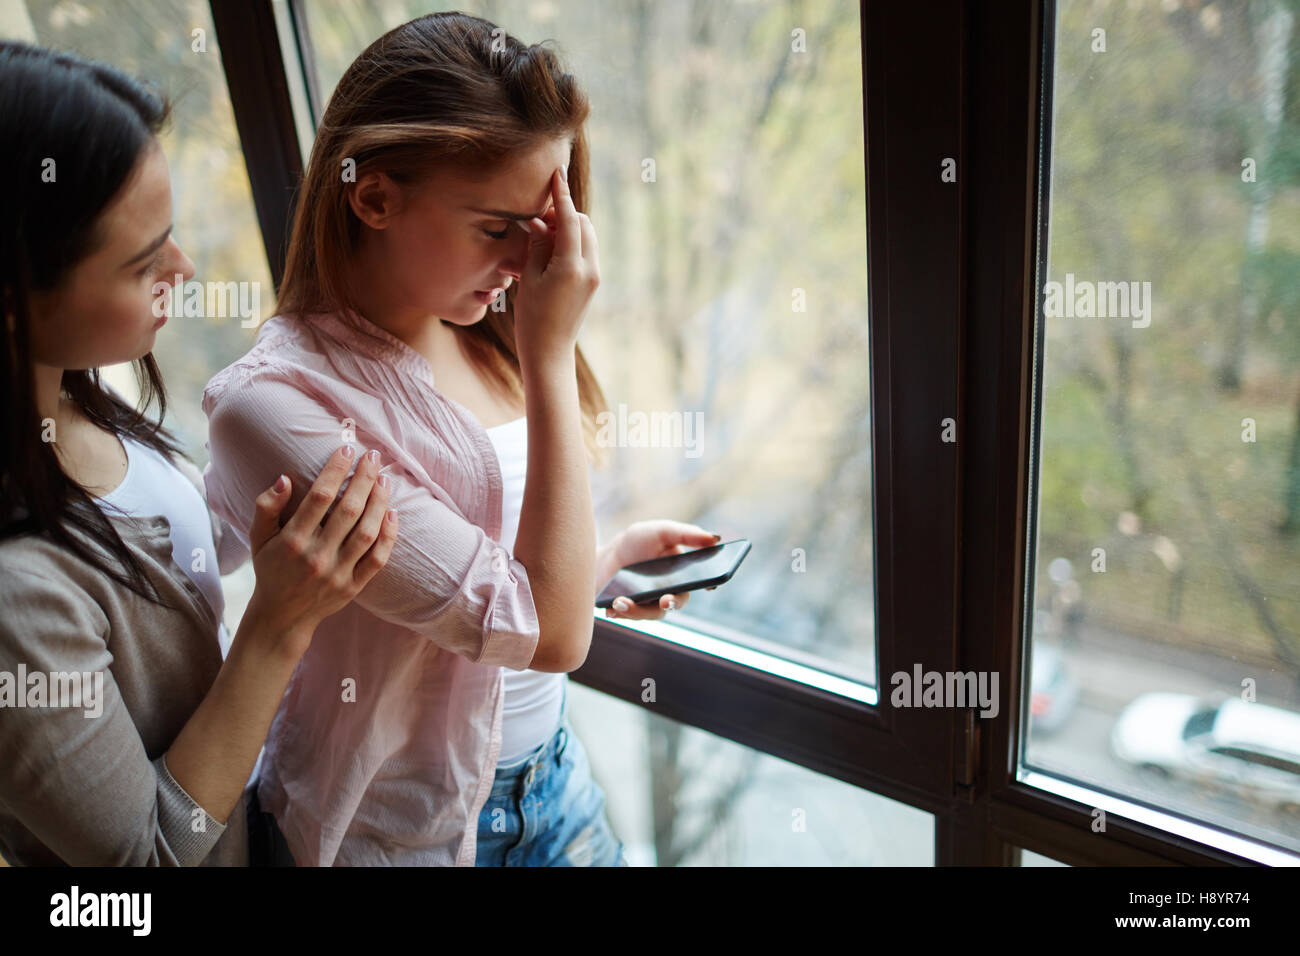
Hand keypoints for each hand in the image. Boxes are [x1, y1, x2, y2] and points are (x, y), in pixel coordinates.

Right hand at [242, 445, 397, 654]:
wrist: (282, 617)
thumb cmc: (270, 570)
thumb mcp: (258, 538)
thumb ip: (266, 507)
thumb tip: (285, 478)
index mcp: (292, 541)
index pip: (320, 497)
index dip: (336, 470)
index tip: (347, 449)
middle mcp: (317, 556)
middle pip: (349, 510)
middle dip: (363, 478)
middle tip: (373, 456)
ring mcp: (338, 573)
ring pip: (367, 532)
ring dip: (379, 502)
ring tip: (384, 478)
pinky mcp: (354, 586)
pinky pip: (377, 559)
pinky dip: (388, 535)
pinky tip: (392, 512)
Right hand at [512, 165, 599, 366]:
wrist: (550, 353)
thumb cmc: (533, 318)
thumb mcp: (530, 278)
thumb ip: (537, 244)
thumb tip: (538, 219)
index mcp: (572, 266)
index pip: (570, 219)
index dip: (562, 195)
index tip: (557, 173)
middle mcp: (590, 269)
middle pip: (583, 224)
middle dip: (564, 215)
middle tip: (538, 221)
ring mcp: (594, 277)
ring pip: (586, 237)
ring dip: (568, 229)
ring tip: (540, 238)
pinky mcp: (593, 284)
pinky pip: (585, 252)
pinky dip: (571, 244)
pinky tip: (548, 253)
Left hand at [602, 520, 720, 620]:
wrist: (603, 558)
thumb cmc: (637, 543)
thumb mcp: (661, 532)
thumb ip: (687, 534)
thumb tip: (715, 538)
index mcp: (683, 572)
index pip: (701, 581)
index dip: (709, 582)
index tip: (708, 584)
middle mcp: (671, 591)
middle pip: (678, 601)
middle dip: (673, 602)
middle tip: (665, 600)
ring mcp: (651, 604)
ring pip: (652, 613)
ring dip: (637, 610)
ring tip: (620, 601)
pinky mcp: (632, 612)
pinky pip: (630, 617)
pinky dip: (620, 613)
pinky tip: (610, 609)